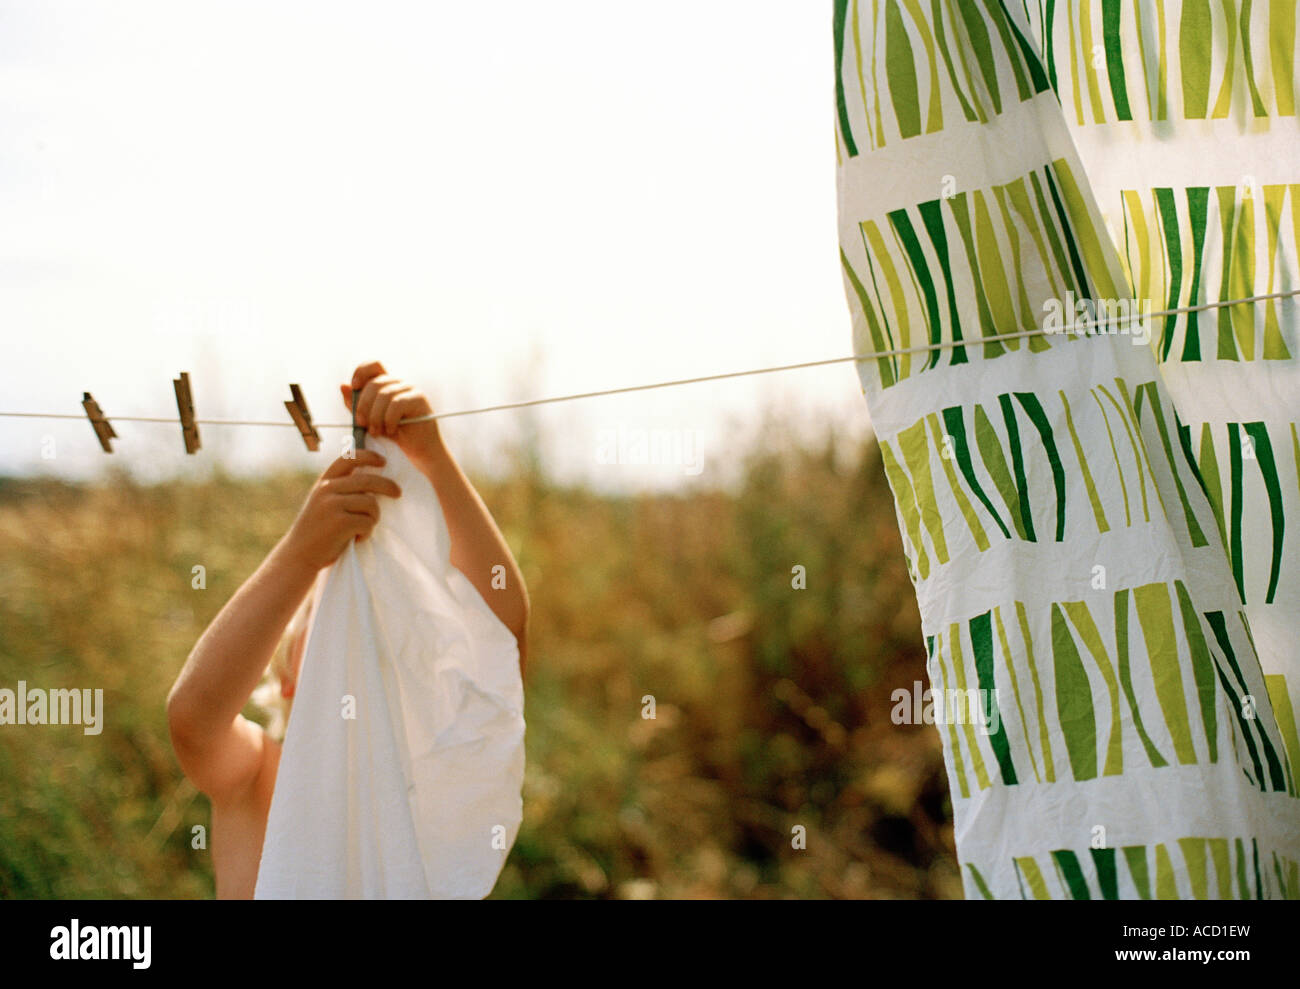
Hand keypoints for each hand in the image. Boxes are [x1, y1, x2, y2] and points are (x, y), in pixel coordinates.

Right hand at [281, 449, 401, 571]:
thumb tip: (375, 482)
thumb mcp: (322, 503)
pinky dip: (367, 532)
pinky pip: (368, 522)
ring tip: (363, 529)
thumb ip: (340, 490)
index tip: (383, 461)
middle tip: (398, 493)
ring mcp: (333, 505)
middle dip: (388, 486)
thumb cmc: (317, 531)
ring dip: (373, 518)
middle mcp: (327, 489)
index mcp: (324, 482)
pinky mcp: (341, 522)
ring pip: (371, 503)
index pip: (348, 459)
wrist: (299, 555)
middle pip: (368, 480)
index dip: (368, 457)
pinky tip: (356, 539)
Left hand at [340, 361, 444, 467]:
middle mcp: (399, 383)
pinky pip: (396, 404)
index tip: (354, 387)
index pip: (373, 365)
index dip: (361, 372)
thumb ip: (355, 405)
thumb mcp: (369, 420)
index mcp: (387, 384)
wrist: (419, 451)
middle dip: (363, 405)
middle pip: (374, 383)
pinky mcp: (419, 399)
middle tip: (361, 423)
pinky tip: (391, 431)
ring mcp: (410, 389)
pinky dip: (389, 420)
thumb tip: (343, 385)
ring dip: (375, 416)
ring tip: (376, 432)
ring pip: (384, 394)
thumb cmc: (395, 435)